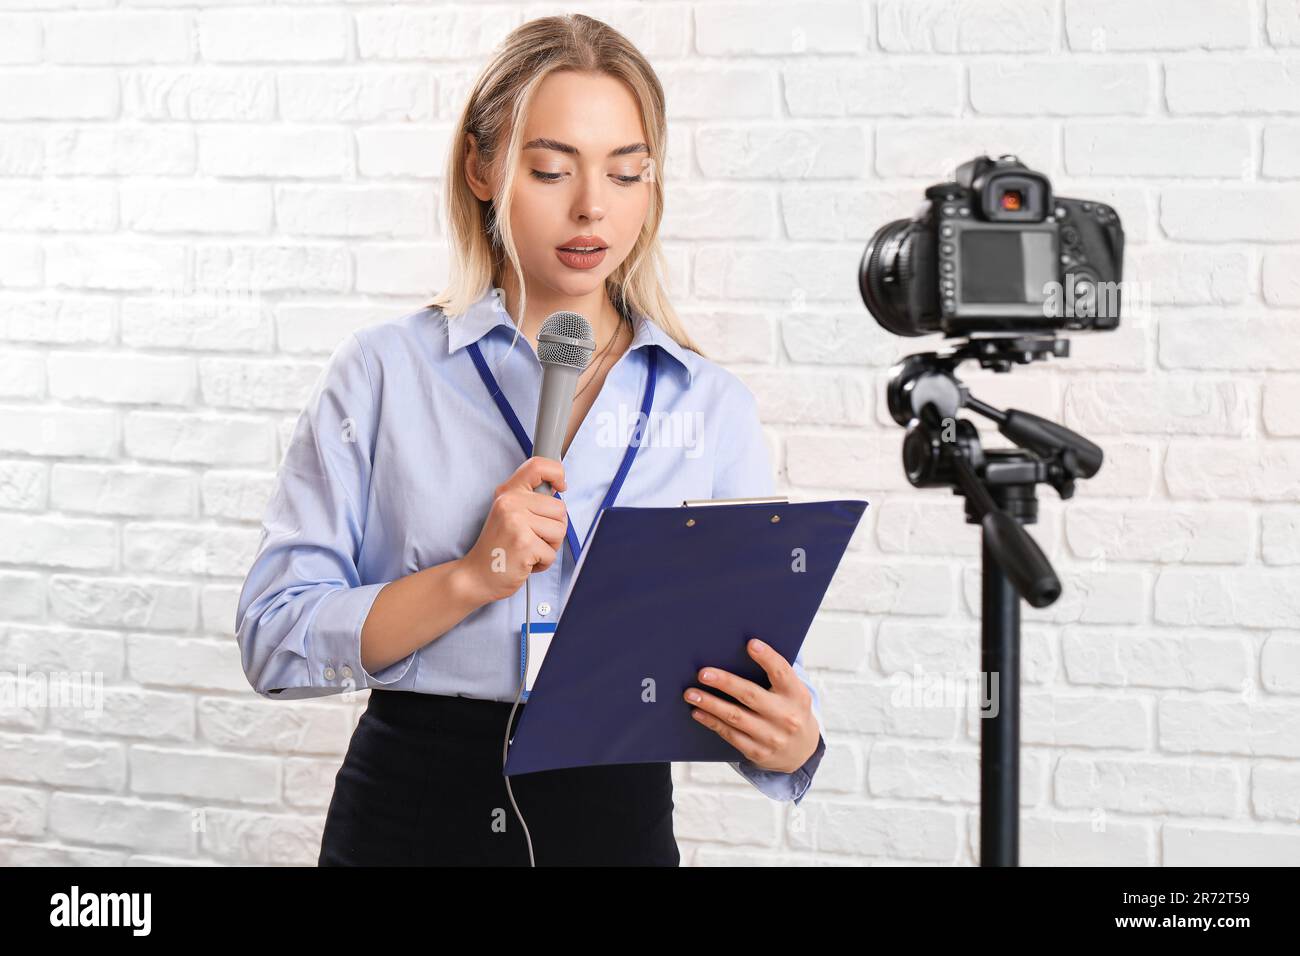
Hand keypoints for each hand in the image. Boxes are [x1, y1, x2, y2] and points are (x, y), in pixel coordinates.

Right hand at [458, 456, 567, 604]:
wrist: (476, 575)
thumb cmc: (497, 546)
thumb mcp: (507, 513)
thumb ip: (528, 500)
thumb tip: (558, 489)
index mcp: (508, 493)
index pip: (538, 466)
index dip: (557, 472)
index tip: (560, 487)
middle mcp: (510, 503)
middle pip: (560, 508)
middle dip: (554, 528)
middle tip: (533, 538)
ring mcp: (517, 523)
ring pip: (560, 530)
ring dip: (549, 546)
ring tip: (528, 549)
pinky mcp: (524, 545)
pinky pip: (552, 553)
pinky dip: (543, 563)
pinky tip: (525, 562)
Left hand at [683, 637, 819, 773]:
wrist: (802, 750)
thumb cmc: (789, 710)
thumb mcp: (792, 692)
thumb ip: (774, 675)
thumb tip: (741, 651)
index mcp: (796, 695)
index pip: (782, 672)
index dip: (768, 657)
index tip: (751, 644)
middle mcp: (786, 716)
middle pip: (751, 695)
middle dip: (725, 683)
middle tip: (703, 673)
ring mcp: (772, 736)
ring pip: (735, 716)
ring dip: (711, 704)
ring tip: (691, 693)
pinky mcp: (758, 752)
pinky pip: (730, 734)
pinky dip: (712, 722)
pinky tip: (698, 712)